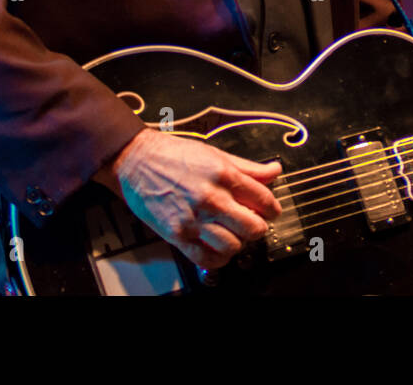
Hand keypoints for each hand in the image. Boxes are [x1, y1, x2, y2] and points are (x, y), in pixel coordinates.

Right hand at [93, 128, 281, 270]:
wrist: (137, 161)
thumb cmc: (176, 156)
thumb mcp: (217, 155)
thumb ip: (249, 167)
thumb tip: (275, 171)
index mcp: (224, 175)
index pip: (264, 200)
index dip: (272, 209)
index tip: (270, 211)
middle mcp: (211, 198)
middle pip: (254, 227)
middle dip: (258, 227)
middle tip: (252, 222)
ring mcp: (193, 219)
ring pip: (233, 246)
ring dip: (238, 242)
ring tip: (233, 233)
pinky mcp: (177, 235)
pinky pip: (206, 258)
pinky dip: (218, 258)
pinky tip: (218, 246)